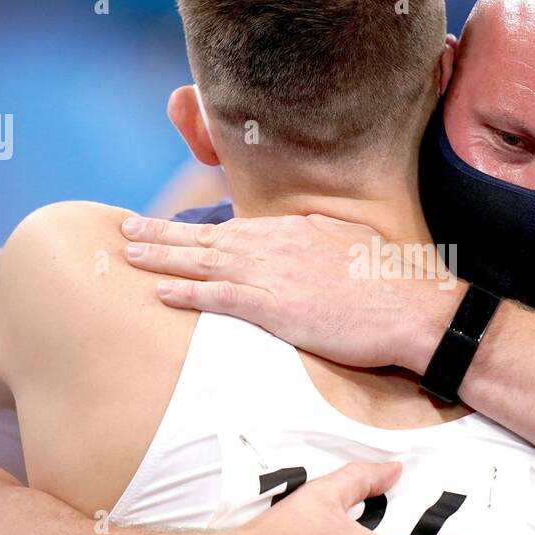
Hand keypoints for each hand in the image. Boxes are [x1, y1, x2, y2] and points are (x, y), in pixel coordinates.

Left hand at [121, 214, 459, 371]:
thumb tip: (300, 235)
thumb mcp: (347, 243)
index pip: (232, 230)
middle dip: (162, 234)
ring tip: (127, 254)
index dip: (195, 231)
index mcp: (290, 231)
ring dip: (161, 258)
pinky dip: (187, 293)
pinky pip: (219, 297)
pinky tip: (160, 292)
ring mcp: (272, 274)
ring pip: (203, 262)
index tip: (168, 228)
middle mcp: (273, 245)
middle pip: (206, 238)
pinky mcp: (275, 306)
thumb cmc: (387, 281)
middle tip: (125, 230)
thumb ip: (314, 238)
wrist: (410, 305)